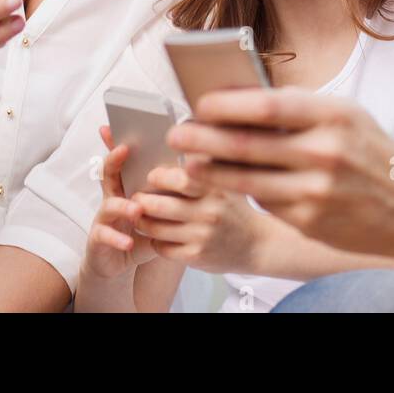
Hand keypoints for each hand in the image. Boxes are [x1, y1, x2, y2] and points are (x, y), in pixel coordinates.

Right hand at [81, 126, 158, 280]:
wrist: (118, 263)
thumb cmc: (141, 231)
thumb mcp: (156, 209)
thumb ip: (168, 191)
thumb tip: (197, 168)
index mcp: (127, 187)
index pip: (125, 160)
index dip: (122, 142)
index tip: (124, 125)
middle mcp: (113, 197)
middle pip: (109, 173)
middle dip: (114, 159)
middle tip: (124, 149)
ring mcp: (104, 217)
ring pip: (108, 205)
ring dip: (123, 205)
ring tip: (137, 209)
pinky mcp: (98, 239)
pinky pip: (104, 235)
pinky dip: (117, 238)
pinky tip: (129, 241)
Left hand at [128, 159, 268, 274]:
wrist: (257, 244)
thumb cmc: (234, 207)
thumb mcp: (227, 181)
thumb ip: (204, 163)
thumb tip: (179, 136)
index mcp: (216, 187)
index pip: (179, 178)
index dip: (158, 176)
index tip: (152, 176)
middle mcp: (210, 211)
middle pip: (159, 205)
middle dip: (141, 200)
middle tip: (136, 197)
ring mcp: (203, 235)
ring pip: (155, 227)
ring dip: (142, 221)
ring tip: (140, 215)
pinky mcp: (197, 256)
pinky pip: (162, 247)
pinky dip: (154, 240)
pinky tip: (158, 234)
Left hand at [166, 87, 393, 255]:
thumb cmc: (371, 151)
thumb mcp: (344, 115)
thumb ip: (298, 107)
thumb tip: (241, 98)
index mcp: (332, 115)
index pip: (266, 105)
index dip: (226, 104)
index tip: (200, 102)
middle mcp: (323, 152)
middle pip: (247, 145)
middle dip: (203, 139)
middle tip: (177, 133)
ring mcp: (315, 191)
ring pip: (246, 180)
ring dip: (210, 171)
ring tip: (187, 161)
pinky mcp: (309, 221)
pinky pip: (264, 202)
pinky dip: (241, 191)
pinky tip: (224, 182)